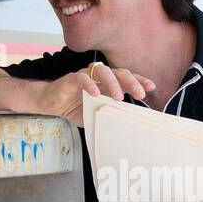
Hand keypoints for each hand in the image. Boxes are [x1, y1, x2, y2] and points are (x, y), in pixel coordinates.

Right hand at [38, 63, 155, 124]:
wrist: (51, 103)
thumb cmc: (75, 108)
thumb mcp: (96, 114)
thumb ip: (109, 116)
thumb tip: (126, 129)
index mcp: (107, 84)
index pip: (126, 79)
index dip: (139, 81)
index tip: (151, 87)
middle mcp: (99, 77)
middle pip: (119, 72)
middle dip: (131, 82)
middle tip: (140, 94)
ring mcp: (85, 76)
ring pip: (102, 72)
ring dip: (112, 83)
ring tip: (119, 96)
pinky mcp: (71, 79)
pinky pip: (82, 78)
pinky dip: (89, 84)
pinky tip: (95, 93)